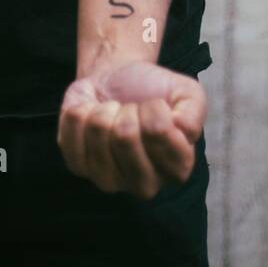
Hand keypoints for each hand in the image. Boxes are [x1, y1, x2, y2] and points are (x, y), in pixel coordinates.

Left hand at [57, 59, 205, 199]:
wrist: (118, 83)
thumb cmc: (154, 91)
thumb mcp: (187, 92)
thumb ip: (195, 111)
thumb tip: (180, 127)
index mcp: (176, 168)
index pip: (158, 131)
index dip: (154, 108)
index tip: (155, 105)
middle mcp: (145, 184)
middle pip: (124, 136)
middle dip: (128, 109)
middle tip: (132, 110)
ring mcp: (108, 179)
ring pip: (98, 131)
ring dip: (105, 109)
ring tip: (114, 111)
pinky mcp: (79, 167)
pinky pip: (73, 128)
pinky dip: (81, 109)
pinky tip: (93, 115)